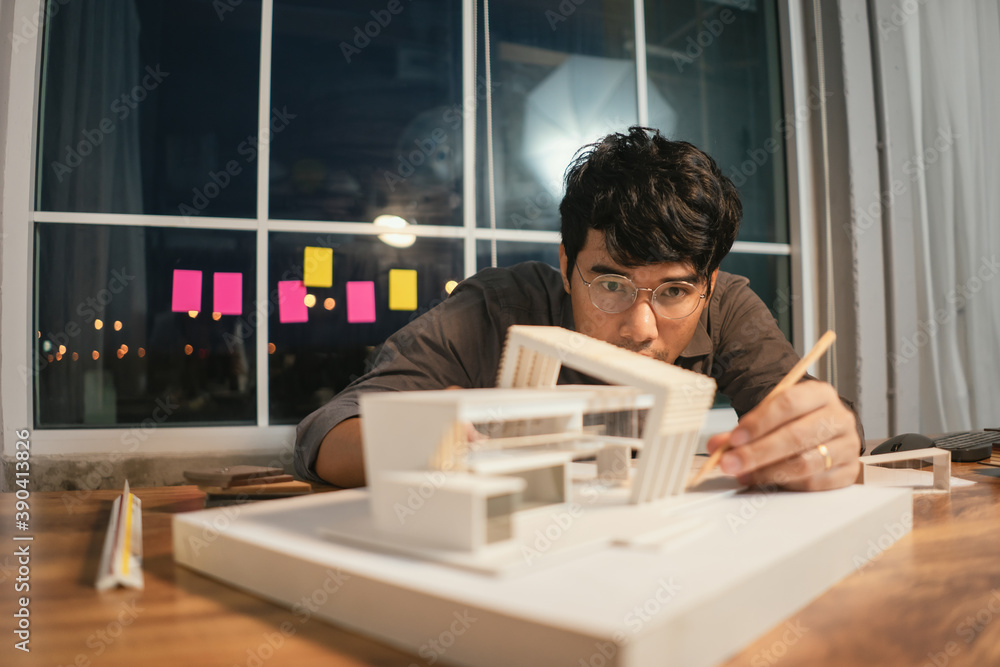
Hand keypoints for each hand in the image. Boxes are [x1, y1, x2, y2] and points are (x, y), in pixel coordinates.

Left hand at [705, 381, 860, 490]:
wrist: (824, 431)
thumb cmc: (795, 422)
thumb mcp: (770, 417)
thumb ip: (743, 431)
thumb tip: (716, 447)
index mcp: (820, 394)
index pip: (788, 403)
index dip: (758, 422)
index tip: (734, 439)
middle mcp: (838, 417)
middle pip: (795, 437)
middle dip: (757, 452)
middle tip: (730, 463)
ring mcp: (847, 446)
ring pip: (804, 463)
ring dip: (768, 473)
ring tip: (744, 475)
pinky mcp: (848, 472)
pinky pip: (814, 483)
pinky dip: (787, 485)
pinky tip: (768, 482)